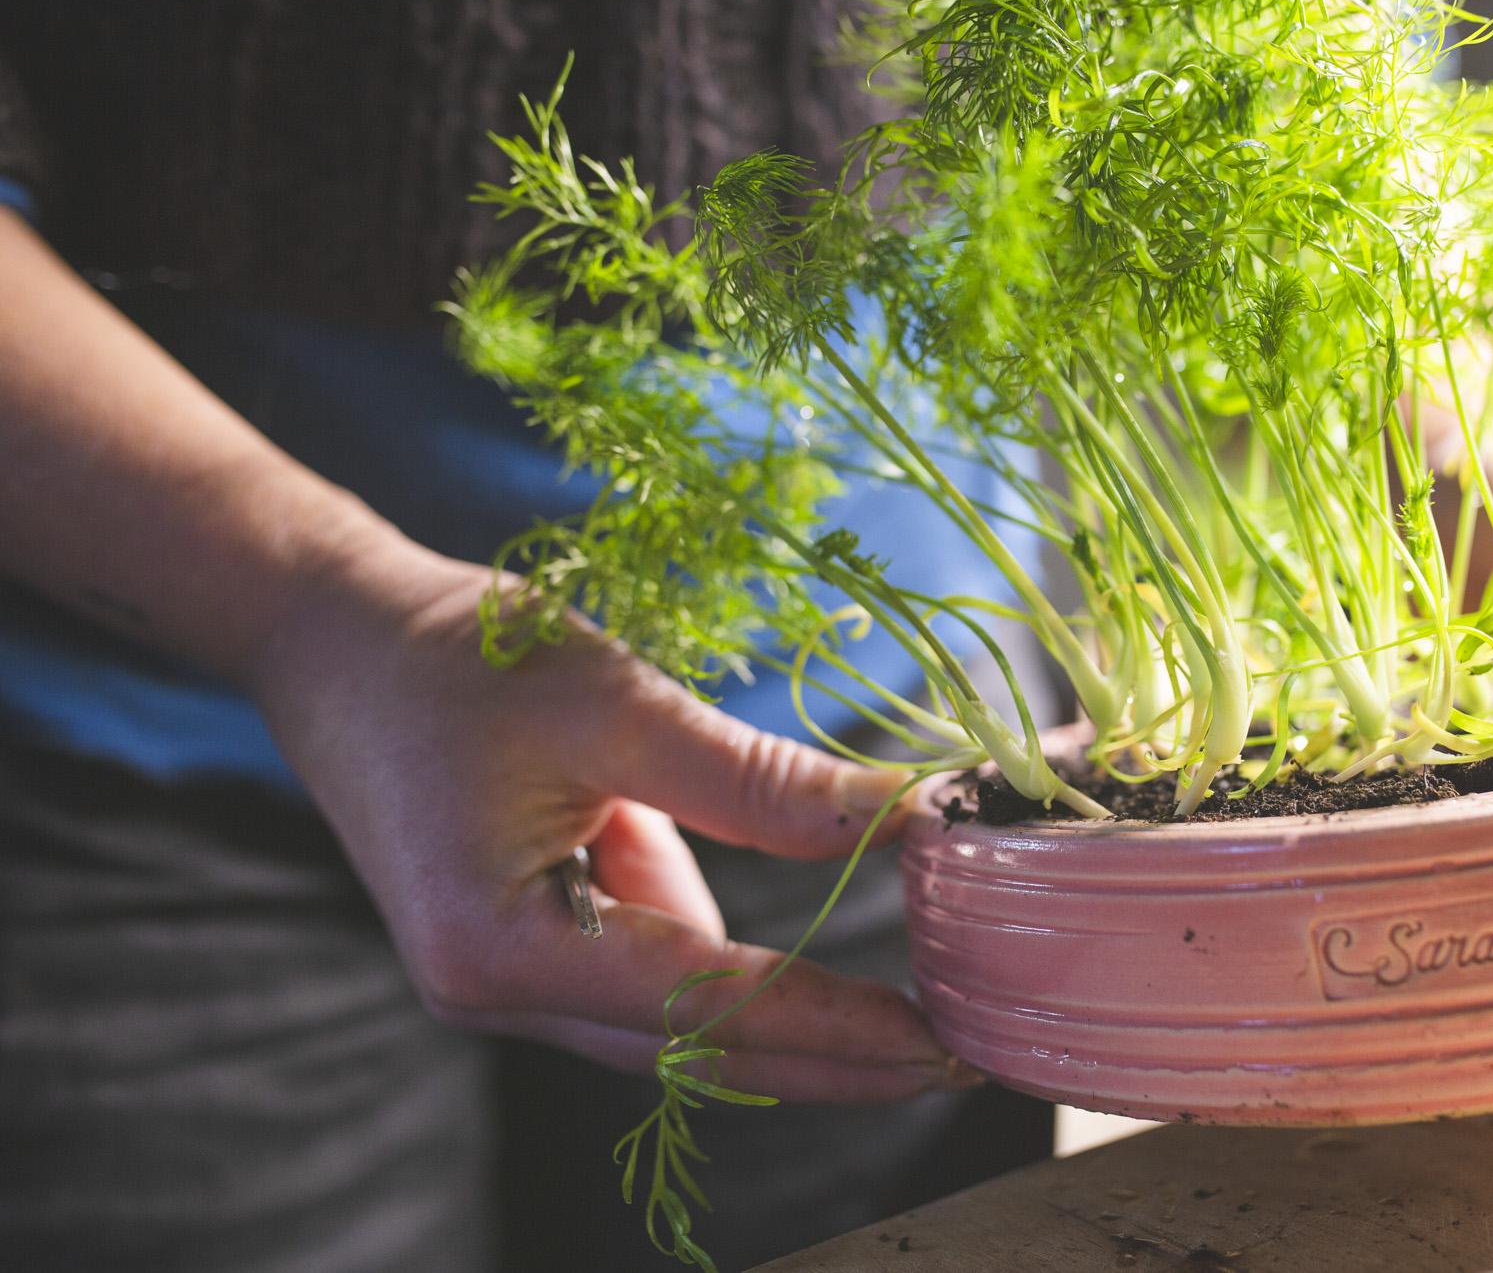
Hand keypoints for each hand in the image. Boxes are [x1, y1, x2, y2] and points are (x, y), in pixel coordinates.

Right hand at [248, 548, 964, 1102]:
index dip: (835, 1028)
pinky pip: (650, 974)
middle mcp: (495, 993)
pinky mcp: (526, 948)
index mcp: (501, 947)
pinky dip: (727, 965)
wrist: (333, 637)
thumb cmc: (457, 656)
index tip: (942, 1043)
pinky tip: (789, 949)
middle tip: (958, 1057)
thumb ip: (758, 781)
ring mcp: (506, 980)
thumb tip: (903, 816)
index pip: (706, 1011)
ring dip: (788, 1016)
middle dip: (831, 1055)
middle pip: (698, 1053)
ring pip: (681, 1026)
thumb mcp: (616, 706)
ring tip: (910, 1013)